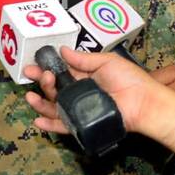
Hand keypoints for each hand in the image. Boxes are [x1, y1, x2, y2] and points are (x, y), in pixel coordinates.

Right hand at [23, 47, 156, 135]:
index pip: (61, 72)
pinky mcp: (81, 124)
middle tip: (34, 74)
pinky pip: (63, 125)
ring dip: (40, 102)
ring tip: (31, 96)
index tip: (34, 63)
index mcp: (85, 76)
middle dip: (42, 81)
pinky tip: (37, 121)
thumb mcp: (106, 61)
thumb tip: (62, 50)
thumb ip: (83, 58)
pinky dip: (49, 125)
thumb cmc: (129, 79)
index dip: (46, 68)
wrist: (143, 102)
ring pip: (54, 107)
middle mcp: (79, 93)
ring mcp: (79, 109)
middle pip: (54, 89)